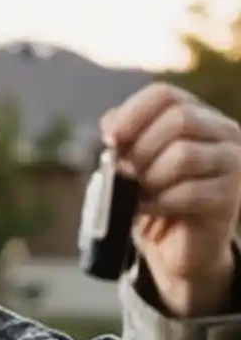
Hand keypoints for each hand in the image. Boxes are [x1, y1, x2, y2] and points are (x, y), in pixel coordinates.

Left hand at [101, 82, 240, 316]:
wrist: (175, 244)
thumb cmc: (152, 195)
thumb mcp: (131, 161)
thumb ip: (123, 137)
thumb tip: (111, 125)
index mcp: (196, 115)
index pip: (164, 95)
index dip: (132, 113)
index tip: (110, 139)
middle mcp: (223, 132)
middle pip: (179, 119)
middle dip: (142, 149)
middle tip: (128, 173)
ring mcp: (232, 163)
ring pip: (184, 154)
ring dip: (150, 177)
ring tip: (141, 192)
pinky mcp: (229, 197)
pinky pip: (188, 192)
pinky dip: (158, 202)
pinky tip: (150, 209)